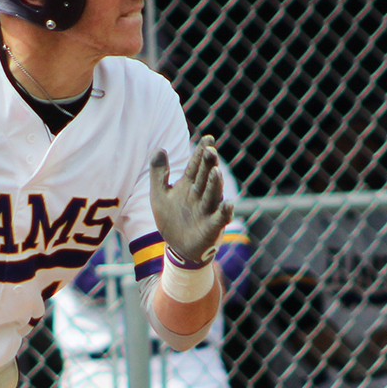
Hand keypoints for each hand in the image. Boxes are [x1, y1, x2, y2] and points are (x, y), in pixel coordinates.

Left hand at [149, 135, 230, 267]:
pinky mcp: (211, 227)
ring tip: (216, 172)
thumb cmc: (171, 220)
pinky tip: (228, 204)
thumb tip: (159, 148)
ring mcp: (207, 210)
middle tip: (211, 151)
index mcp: (189, 185)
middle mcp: (200, 195)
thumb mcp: (159, 195)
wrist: (178, 249)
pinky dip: (224, 212)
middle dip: (208, 165)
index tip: (208, 138)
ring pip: (212, 195)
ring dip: (214, 184)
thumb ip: (158, 172)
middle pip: (205, 177)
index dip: (201, 152)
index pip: (196, 165)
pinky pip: (219, 218)